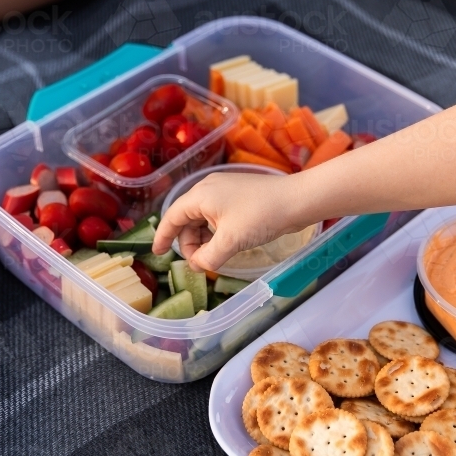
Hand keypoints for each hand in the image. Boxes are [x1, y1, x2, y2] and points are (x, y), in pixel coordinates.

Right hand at [153, 172, 309, 271]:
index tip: (157, 253)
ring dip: (204, 239)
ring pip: (203, 218)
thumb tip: (197, 266)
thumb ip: (209, 257)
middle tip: (199, 263)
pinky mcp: (238, 195)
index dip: (163, 236)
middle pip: (187, 219)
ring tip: (215, 257)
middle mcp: (208, 189)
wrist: (297, 199)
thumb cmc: (261, 216)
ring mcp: (224, 191)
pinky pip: (217, 215)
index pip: (172, 217)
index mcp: (200, 195)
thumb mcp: (231, 241)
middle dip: (189, 243)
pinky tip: (226, 245)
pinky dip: (216, 232)